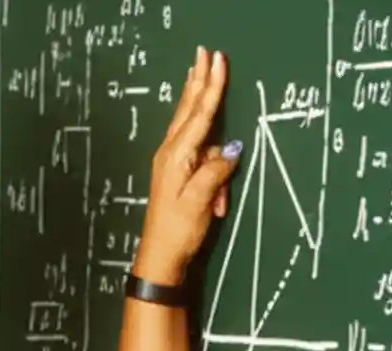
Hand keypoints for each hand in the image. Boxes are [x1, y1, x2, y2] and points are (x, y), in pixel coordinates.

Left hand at [134, 46, 241, 284]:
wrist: (160, 256)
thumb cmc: (179, 230)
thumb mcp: (201, 201)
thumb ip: (216, 171)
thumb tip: (231, 150)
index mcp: (176, 156)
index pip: (199, 114)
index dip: (211, 86)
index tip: (216, 60)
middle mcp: (171, 153)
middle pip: (190, 110)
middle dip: (200, 82)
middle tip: (205, 53)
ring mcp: (173, 162)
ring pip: (203, 143)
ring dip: (219, 170)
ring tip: (215, 206)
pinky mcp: (178, 173)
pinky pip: (204, 164)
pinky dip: (216, 182)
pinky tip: (217, 208)